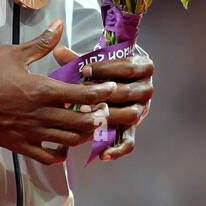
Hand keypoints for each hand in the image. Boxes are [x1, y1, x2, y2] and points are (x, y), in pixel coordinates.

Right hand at [0, 19, 114, 164]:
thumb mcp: (15, 54)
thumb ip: (41, 43)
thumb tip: (58, 24)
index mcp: (43, 90)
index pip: (82, 94)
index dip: (101, 93)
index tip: (111, 90)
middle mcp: (42, 114)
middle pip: (81, 121)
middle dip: (97, 117)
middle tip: (103, 111)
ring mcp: (33, 132)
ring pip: (69, 139)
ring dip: (83, 134)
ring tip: (89, 127)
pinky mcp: (22, 145)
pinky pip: (47, 156)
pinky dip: (60, 154)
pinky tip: (64, 147)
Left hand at [51, 40, 153, 160]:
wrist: (112, 83)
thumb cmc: (103, 70)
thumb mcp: (93, 63)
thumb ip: (78, 59)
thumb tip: (59, 51)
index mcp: (142, 67)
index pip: (129, 67)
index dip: (106, 68)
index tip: (84, 70)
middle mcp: (146, 88)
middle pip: (129, 92)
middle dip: (105, 93)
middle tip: (83, 95)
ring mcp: (141, 109)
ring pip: (132, 115)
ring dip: (110, 116)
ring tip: (89, 116)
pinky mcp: (133, 128)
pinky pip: (129, 141)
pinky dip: (118, 149)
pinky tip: (103, 154)